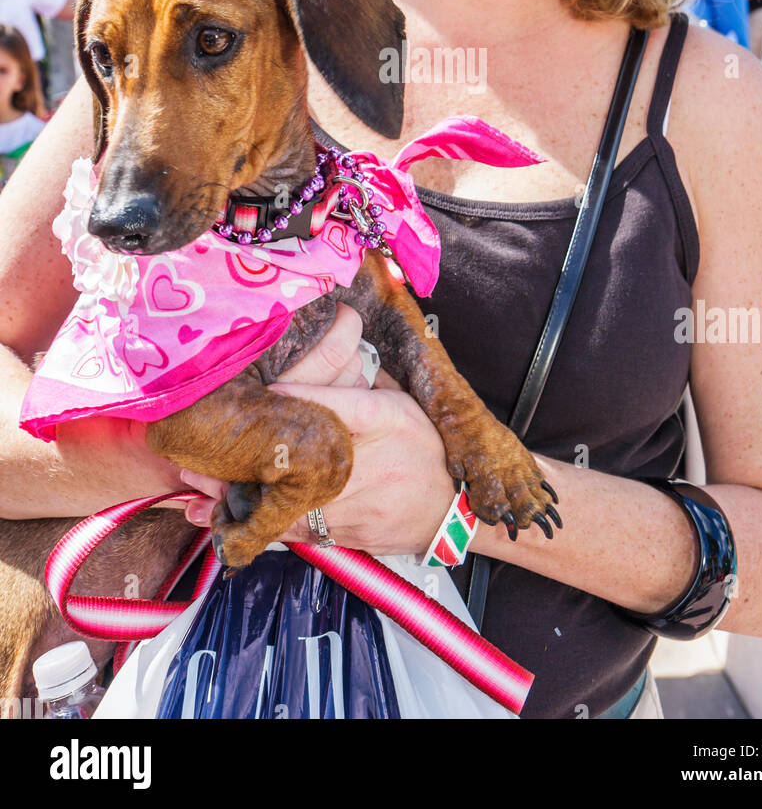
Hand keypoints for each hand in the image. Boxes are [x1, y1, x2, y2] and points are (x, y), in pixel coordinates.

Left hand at [181, 304, 453, 551]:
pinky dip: (252, 528)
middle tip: (201, 448)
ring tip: (192, 486)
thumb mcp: (400, 403)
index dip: (298, 400)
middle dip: (248, 458)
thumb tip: (321, 345)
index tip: (258, 394)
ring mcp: (356, 505)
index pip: (340, 406)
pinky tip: (214, 522)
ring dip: (238, 497)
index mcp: (387, 419)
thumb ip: (358, 383)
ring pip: (290, 502)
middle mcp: (370, 462)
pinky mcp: (344, 535)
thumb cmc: (422, 447)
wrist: (451, 511)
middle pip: (303, 459)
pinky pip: (293, 532)